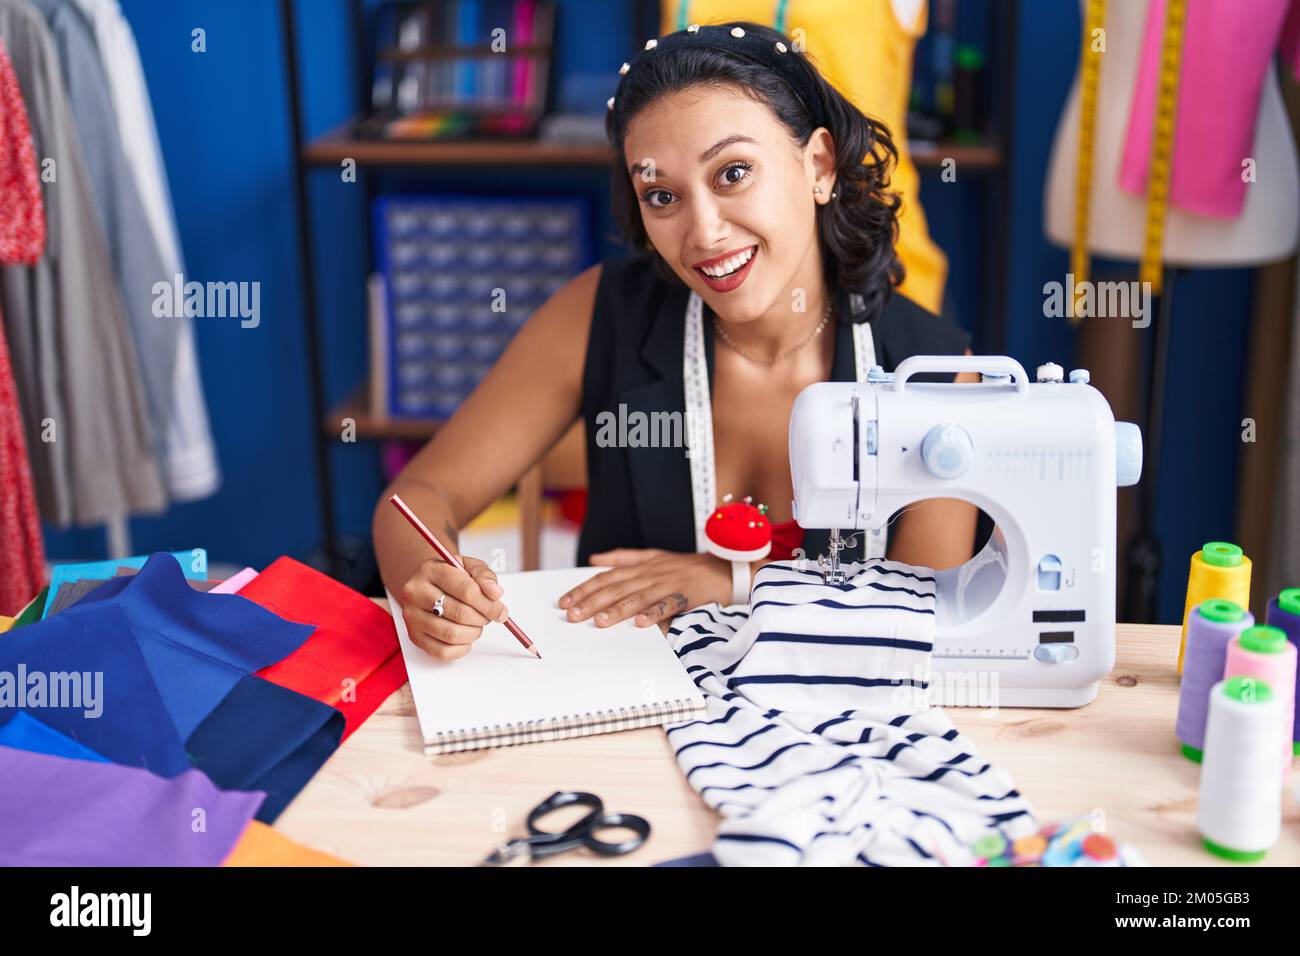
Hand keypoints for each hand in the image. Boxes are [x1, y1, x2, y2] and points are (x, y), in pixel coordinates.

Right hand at [399, 555, 508, 661]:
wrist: (430, 584)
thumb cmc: (451, 576)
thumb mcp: (469, 567)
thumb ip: (485, 576)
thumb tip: (494, 593)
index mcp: (431, 570)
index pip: (466, 590)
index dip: (489, 604)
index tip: (500, 611)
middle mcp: (416, 592)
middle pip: (460, 613)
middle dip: (482, 618)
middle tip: (489, 617)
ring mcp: (412, 616)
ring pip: (451, 634)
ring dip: (473, 633)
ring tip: (476, 624)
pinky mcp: (414, 636)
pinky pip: (442, 652)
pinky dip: (461, 648)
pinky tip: (465, 637)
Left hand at [558, 549, 732, 628]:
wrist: (724, 569)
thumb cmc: (686, 567)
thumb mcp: (653, 556)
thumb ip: (623, 557)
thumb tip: (593, 559)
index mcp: (641, 566)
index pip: (606, 577)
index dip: (584, 589)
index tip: (565, 601)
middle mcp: (651, 573)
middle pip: (616, 587)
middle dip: (592, 601)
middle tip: (573, 615)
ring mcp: (668, 584)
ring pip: (638, 597)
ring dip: (618, 609)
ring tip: (599, 621)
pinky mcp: (686, 595)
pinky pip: (668, 606)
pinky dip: (654, 614)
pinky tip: (640, 624)